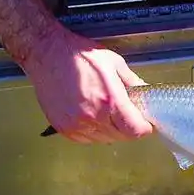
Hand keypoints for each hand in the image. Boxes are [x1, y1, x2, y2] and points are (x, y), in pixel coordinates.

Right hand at [20, 28, 153, 143]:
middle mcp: (93, 116)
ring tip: (107, 111)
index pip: (135, 130)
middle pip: (122, 137)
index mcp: (109, 100)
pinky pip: (87, 139)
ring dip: (111, 130)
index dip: (144, 128)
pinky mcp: (64, 128)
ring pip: (105, 140)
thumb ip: (133, 83)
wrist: (47, 54)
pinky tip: (93, 115)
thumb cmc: (79, 55)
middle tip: (127, 114)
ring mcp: (76, 124)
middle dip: (129, 127)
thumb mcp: (115, 63)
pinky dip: (94, 132)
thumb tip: (145, 95)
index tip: (145, 123)